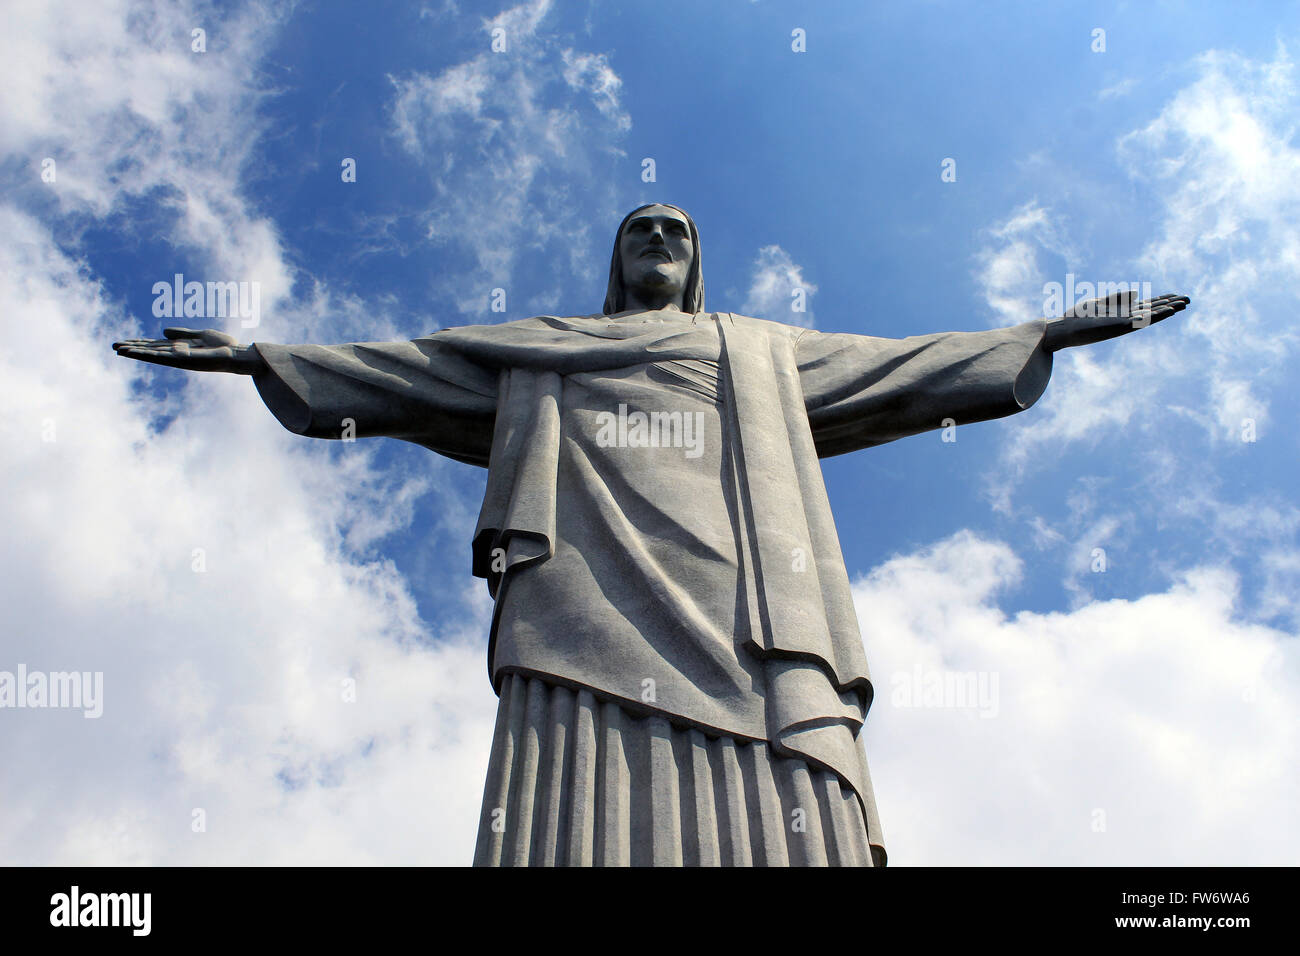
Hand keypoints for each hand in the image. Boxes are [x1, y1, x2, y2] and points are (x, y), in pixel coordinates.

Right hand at [112, 327, 264, 374]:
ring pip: (151, 355)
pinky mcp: (181, 360)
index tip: (123, 343)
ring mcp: (178, 358)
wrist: (236, 354)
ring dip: (134, 353)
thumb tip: (162, 331)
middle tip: (113, 347)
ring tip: (117, 350)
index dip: (139, 343)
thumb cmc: (223, 345)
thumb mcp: (199, 335)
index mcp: (180, 347)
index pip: (155, 345)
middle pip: (150, 350)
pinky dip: (146, 354)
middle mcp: (176, 354)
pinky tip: (134, 353)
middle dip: (132, 348)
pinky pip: (160, 357)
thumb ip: (181, 333)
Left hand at [1045, 292, 1189, 350]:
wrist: (1061, 329)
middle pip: (1153, 310)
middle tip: (1190, 299)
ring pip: (1150, 316)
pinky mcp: (1119, 327)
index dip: (1163, 300)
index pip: (1147, 305)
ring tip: (1183, 304)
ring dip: (1167, 310)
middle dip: (1171, 305)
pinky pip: (1140, 321)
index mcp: (1121, 312)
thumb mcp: (1098, 303)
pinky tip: (1166, 310)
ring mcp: (1123, 323)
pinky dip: (1154, 315)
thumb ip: (1116, 298)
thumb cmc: (1077, 317)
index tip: (1178, 296)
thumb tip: (1136, 293)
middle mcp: (1125, 318)